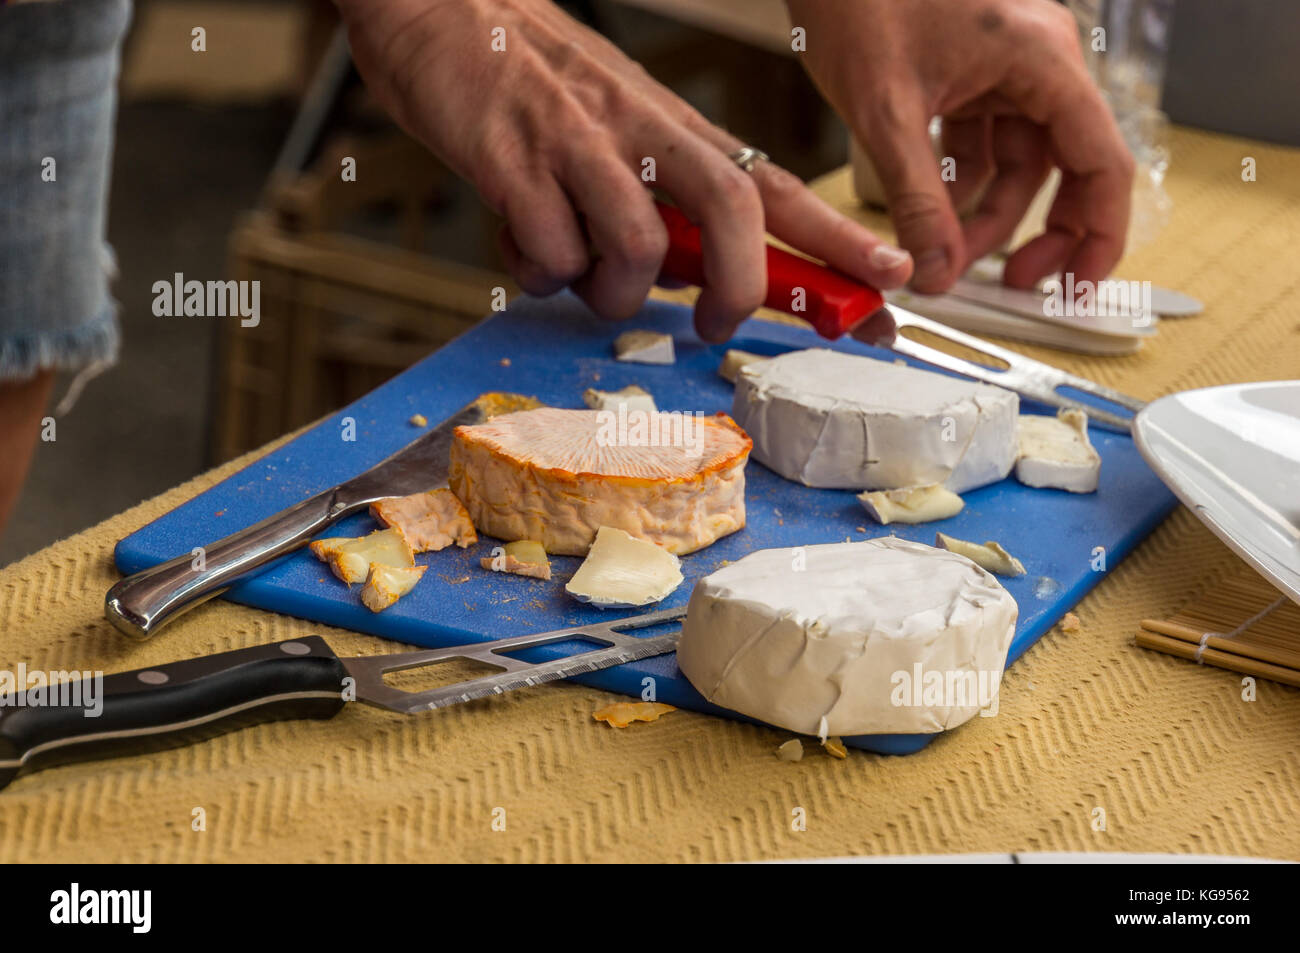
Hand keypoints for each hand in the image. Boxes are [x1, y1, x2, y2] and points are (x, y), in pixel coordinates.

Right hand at [336, 0, 913, 340]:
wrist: (440, 10)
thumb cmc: (537, 84)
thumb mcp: (622, 128)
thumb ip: (661, 200)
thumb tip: (692, 281)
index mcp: (674, 128)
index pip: (774, 185)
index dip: (836, 235)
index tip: (890, 277)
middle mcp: (640, 131)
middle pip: (732, 205)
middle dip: (742, 283)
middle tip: (714, 324)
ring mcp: (579, 144)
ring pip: (636, 244)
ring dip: (615, 289)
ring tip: (584, 279)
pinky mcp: (512, 161)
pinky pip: (550, 248)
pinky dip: (545, 271)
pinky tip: (529, 248)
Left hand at [787, 0, 1133, 291]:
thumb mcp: (888, 113)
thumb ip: (917, 200)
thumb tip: (936, 273)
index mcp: (1043, 61)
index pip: (1101, 163)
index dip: (1098, 235)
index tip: (1077, 290)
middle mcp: (1037, 63)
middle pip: (1066, 167)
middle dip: (1039, 232)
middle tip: (1008, 285)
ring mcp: (1005, 68)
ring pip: (1018, 163)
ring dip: (988, 215)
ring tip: (948, 259)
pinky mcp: (970, 74)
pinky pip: (982, 143)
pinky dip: (961, 185)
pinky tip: (931, 217)